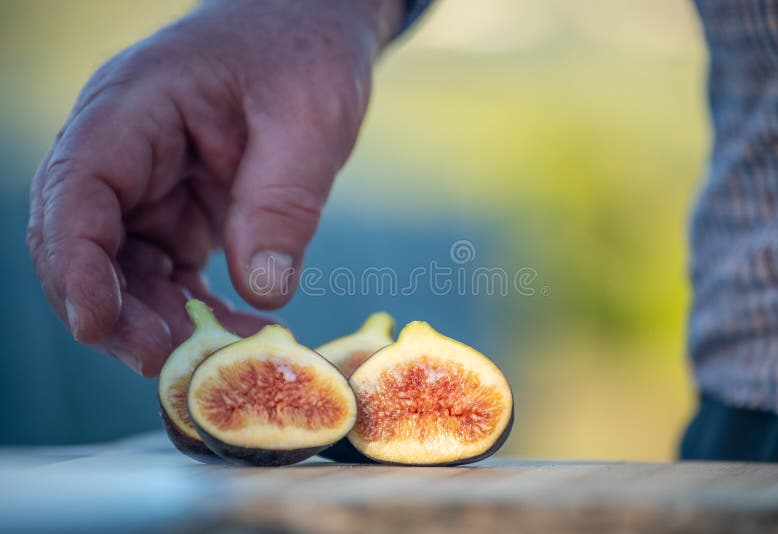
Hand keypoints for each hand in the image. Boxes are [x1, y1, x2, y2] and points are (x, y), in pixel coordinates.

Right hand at [26, 0, 401, 375]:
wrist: (315, 26)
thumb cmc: (305, 53)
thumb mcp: (307, 119)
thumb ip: (283, 202)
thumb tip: (263, 293)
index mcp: (132, 109)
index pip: (76, 192)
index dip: (76, 265)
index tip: (98, 327)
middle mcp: (126, 149)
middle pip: (84, 242)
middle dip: (112, 309)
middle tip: (163, 364)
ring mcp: (150, 182)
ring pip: (123, 267)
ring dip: (154, 318)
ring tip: (206, 361)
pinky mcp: (181, 208)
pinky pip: (168, 269)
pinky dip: (193, 307)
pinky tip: (232, 333)